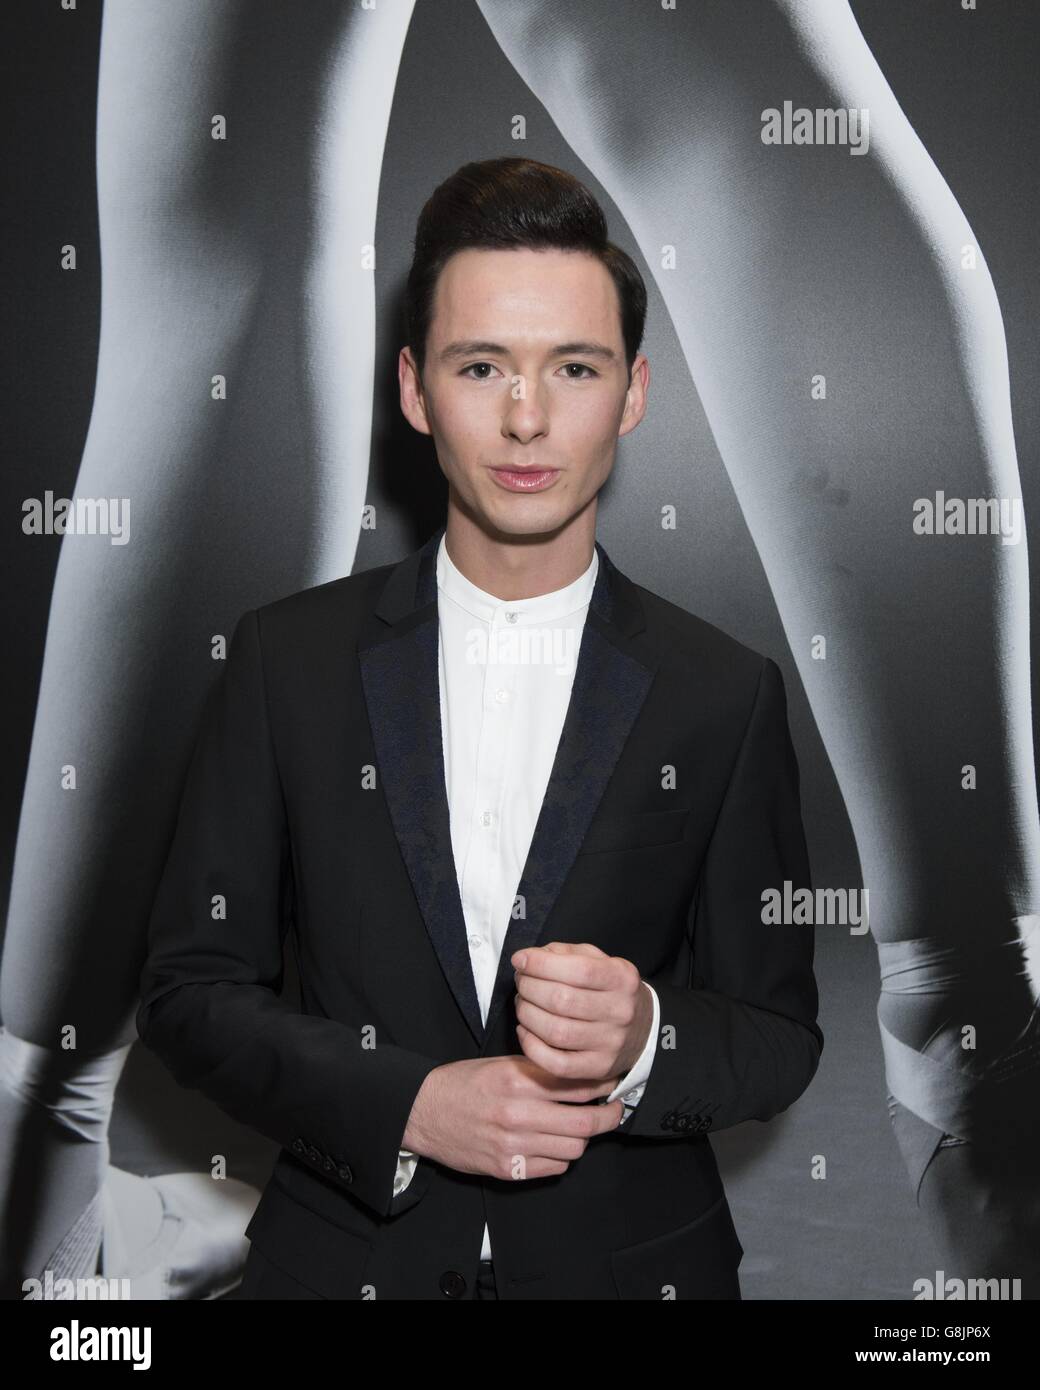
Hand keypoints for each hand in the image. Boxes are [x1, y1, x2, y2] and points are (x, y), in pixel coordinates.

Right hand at [401, 1054, 623, 1180]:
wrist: (424, 1112)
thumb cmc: (464, 1083)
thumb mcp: (501, 1064)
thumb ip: (540, 1071)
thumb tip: (580, 1075)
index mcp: (518, 1081)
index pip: (577, 1085)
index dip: (604, 1085)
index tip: (613, 1083)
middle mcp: (518, 1114)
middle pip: (585, 1123)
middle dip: (609, 1117)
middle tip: (615, 1111)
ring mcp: (513, 1145)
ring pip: (573, 1149)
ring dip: (583, 1139)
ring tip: (581, 1128)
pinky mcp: (507, 1169)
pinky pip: (554, 1168)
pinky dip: (561, 1158)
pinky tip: (555, 1145)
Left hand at [511, 941, 653, 1082]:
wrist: (644, 1028)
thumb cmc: (610, 990)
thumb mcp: (598, 961)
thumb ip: (565, 954)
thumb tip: (529, 959)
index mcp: (622, 978)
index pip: (578, 969)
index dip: (541, 963)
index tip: (520, 959)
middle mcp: (620, 1011)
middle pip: (561, 1000)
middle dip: (529, 987)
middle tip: (521, 981)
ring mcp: (610, 1043)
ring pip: (556, 1032)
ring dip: (527, 1014)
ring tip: (523, 1003)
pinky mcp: (599, 1068)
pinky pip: (557, 1063)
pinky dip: (532, 1047)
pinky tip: (525, 1030)